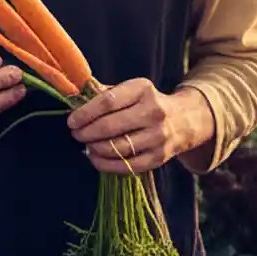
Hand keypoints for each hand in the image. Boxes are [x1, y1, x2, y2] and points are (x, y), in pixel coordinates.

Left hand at [65, 78, 213, 173]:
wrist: (184, 119)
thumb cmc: (146, 102)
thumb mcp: (131, 90)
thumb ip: (103, 93)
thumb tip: (72, 100)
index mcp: (142, 89)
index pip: (107, 101)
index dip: (85, 113)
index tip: (71, 121)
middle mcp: (153, 112)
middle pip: (110, 126)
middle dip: (86, 132)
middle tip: (75, 134)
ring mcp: (158, 136)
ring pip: (117, 147)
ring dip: (94, 148)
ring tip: (86, 144)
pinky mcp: (159, 158)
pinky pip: (127, 166)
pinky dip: (105, 164)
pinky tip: (94, 158)